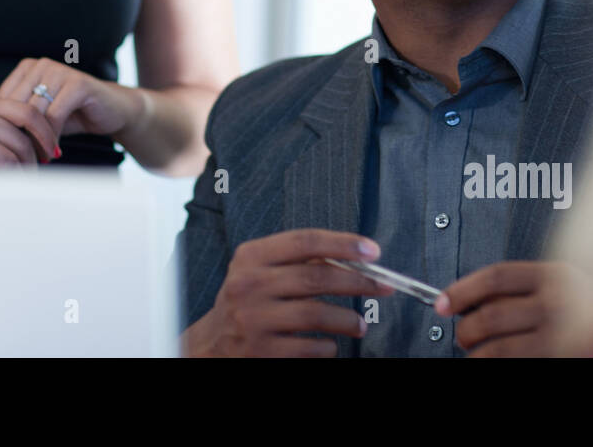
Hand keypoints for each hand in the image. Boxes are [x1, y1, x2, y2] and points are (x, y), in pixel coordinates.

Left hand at [0, 57, 145, 146]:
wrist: (113, 111)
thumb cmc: (74, 114)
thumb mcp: (41, 116)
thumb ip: (19, 119)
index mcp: (27, 68)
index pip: (2, 100)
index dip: (4, 128)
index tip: (9, 152)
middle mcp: (41, 65)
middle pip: (16, 107)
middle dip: (19, 137)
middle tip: (23, 160)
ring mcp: (60, 71)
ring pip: (34, 113)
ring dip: (35, 141)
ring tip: (39, 159)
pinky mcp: (77, 83)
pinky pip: (54, 116)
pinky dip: (52, 138)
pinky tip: (55, 152)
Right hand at [183, 229, 392, 357]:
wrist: (210, 345)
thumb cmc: (246, 302)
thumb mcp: (259, 271)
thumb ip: (297, 261)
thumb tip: (353, 260)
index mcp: (251, 256)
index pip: (305, 241)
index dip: (343, 244)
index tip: (373, 251)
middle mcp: (249, 284)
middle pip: (316, 277)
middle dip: (358, 282)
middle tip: (382, 286)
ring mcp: (254, 319)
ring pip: (317, 314)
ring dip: (348, 320)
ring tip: (360, 324)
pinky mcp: (261, 351)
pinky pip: (310, 347)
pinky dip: (328, 347)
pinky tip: (330, 345)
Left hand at [436, 260, 585, 355]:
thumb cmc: (580, 307)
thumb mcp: (555, 286)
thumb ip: (520, 288)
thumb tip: (467, 300)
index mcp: (554, 275)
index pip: (496, 277)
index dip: (462, 290)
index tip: (442, 303)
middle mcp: (559, 304)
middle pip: (492, 314)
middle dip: (466, 328)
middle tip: (463, 335)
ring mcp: (563, 335)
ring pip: (499, 348)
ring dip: (477, 354)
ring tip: (476, 354)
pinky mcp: (563, 357)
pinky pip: (516, 363)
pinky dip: (495, 364)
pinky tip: (493, 361)